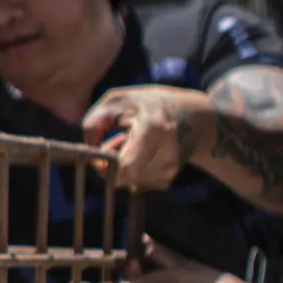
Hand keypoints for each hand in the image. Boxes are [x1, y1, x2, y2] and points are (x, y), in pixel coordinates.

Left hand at [80, 85, 211, 190]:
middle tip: (118, 139)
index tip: (101, 149)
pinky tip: (141, 152)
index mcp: (153, 130)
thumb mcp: (118, 100)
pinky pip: (133, 182)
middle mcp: (165, 155)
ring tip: (132, 142)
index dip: (104, 164)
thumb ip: (94, 122)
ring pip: (124, 180)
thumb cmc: (150, 105)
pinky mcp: (165, 181)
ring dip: (120, 164)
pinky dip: (130, 169)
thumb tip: (89, 151)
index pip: (123, 167)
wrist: (193, 118)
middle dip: (109, 161)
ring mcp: (167, 171)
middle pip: (119, 175)